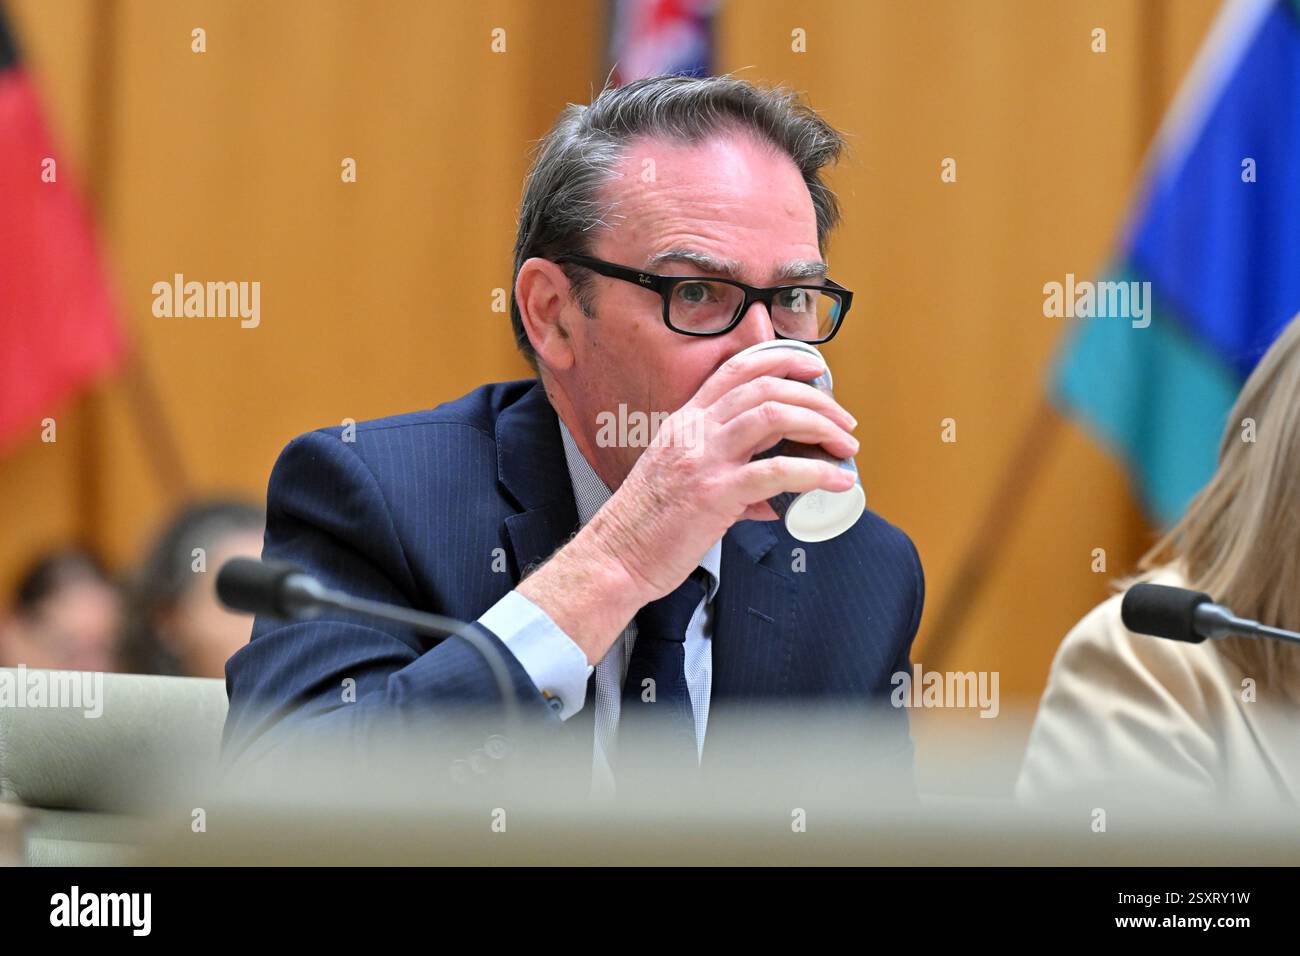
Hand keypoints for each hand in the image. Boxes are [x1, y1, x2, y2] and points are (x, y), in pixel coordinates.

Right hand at [587, 346, 858, 605]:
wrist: (616, 556)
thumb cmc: (647, 524)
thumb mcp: (680, 480)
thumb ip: (726, 477)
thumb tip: (772, 498)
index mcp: (686, 421)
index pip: (736, 369)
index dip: (782, 359)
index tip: (815, 368)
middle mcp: (695, 431)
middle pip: (765, 387)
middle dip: (817, 398)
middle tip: (844, 421)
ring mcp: (704, 459)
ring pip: (774, 416)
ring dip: (821, 425)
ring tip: (846, 446)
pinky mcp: (714, 494)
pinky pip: (776, 472)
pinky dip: (815, 473)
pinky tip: (836, 481)